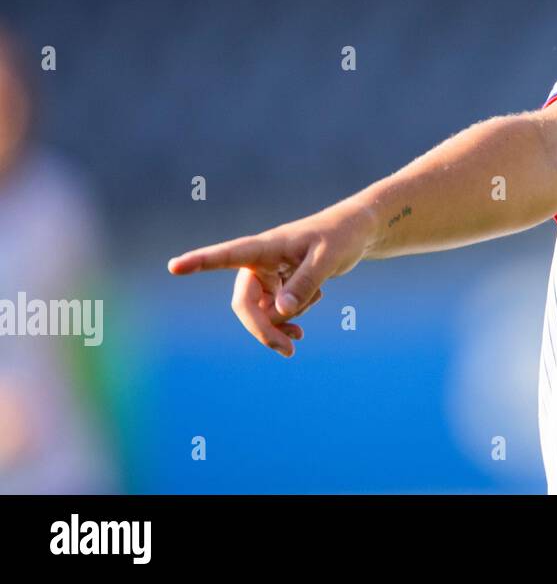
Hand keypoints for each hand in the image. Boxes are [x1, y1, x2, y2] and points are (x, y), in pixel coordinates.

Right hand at [167, 202, 375, 357]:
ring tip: (299, 337)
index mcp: (265, 247)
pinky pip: (274, 313)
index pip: (228, 255)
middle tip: (289, 351)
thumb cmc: (340, 237)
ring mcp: (267, 275)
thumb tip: (279, 311)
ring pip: (260, 313)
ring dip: (278, 328)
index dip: (200, 261)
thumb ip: (304, 283)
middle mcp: (259, 262)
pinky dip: (286, 322)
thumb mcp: (328, 259)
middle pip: (245, 304)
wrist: (354, 233)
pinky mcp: (277, 285)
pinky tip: (299, 329)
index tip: (175, 266)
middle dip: (263, 330)